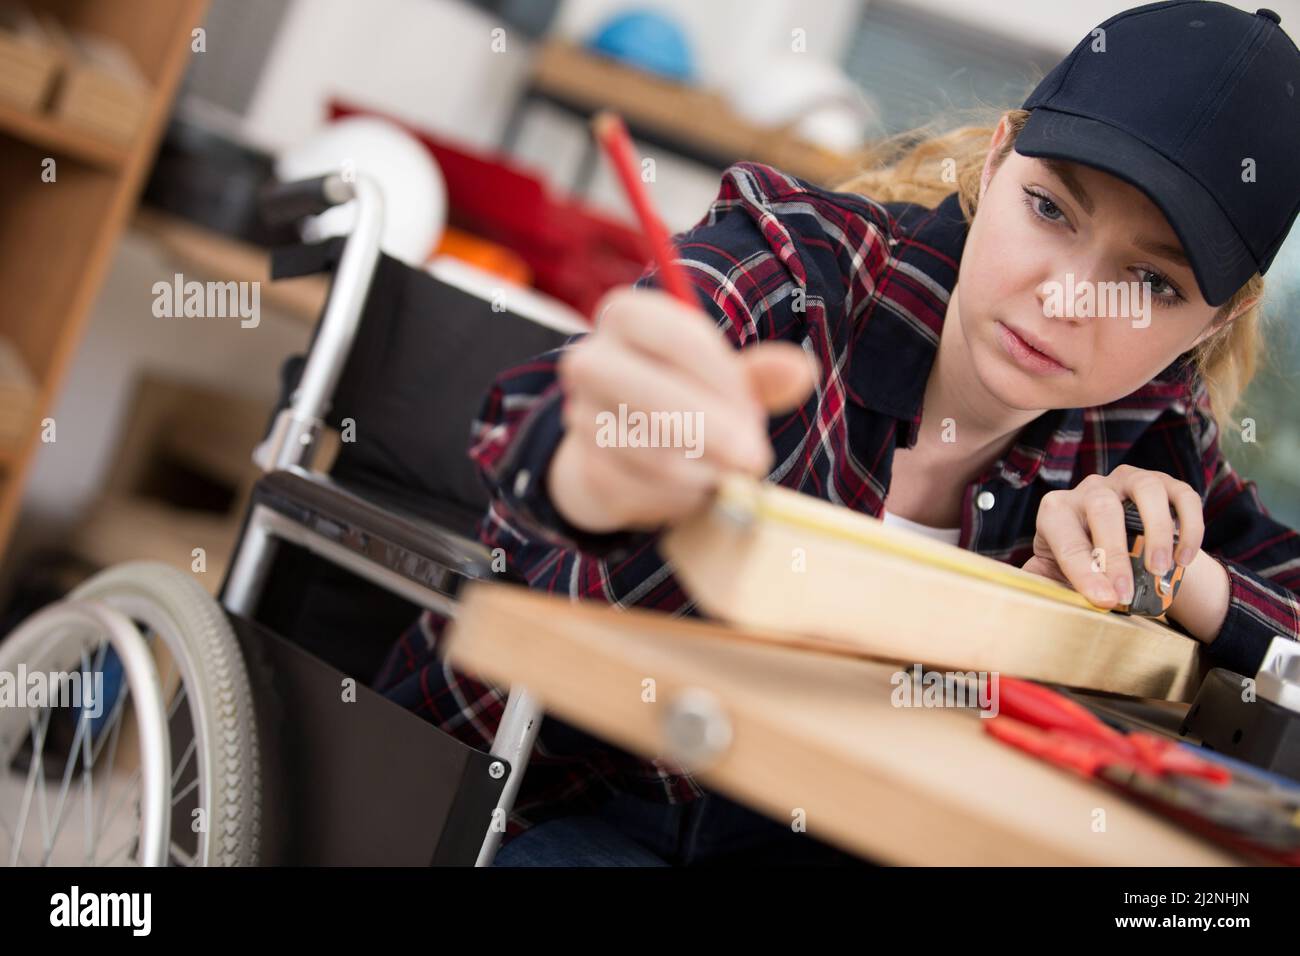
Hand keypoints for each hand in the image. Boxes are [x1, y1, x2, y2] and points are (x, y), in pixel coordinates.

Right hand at [548, 285, 817, 533]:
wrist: (619, 453)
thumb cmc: (681, 401)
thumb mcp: (723, 382)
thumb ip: (759, 376)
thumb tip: (802, 370)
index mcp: (628, 316)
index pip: (677, 335)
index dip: (723, 377)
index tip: (756, 411)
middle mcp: (590, 358)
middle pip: (645, 389)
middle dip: (709, 428)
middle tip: (756, 458)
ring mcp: (579, 413)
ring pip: (642, 444)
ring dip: (698, 466)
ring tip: (729, 474)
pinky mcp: (582, 466)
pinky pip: (633, 484)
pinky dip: (675, 494)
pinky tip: (698, 490)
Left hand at [1022, 464, 1203, 608]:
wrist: (1115, 540)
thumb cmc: (1080, 558)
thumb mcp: (1054, 569)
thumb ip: (1043, 581)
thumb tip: (1036, 596)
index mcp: (1056, 510)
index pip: (1067, 539)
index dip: (1084, 572)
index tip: (1105, 600)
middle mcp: (1089, 488)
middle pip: (1102, 509)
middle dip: (1115, 554)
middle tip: (1126, 593)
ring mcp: (1127, 480)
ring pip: (1145, 489)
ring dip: (1156, 532)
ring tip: (1160, 570)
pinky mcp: (1163, 481)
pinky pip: (1182, 495)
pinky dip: (1189, 527)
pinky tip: (1185, 559)